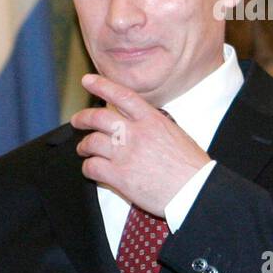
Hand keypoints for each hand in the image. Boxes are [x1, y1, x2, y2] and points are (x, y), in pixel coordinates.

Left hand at [69, 73, 211, 216]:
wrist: (196, 191)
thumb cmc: (190, 166)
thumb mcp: (175, 134)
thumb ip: (152, 124)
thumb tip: (136, 119)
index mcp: (152, 120)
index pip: (122, 95)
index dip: (102, 85)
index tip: (88, 80)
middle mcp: (136, 133)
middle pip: (98, 118)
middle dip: (82, 118)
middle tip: (76, 121)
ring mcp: (125, 155)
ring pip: (91, 142)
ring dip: (84, 145)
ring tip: (83, 148)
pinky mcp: (119, 176)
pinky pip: (92, 167)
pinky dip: (88, 167)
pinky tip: (91, 169)